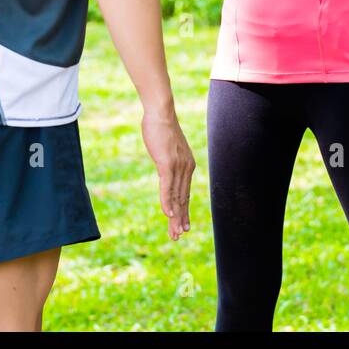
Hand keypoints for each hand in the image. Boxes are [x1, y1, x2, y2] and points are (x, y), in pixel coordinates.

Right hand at [140, 106, 195, 240]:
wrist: (160, 112)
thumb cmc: (161, 128)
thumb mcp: (167, 149)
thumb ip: (168, 162)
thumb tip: (165, 170)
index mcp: (187, 166)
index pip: (185, 193)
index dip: (183, 211)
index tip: (183, 225)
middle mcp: (185, 168)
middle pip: (182, 199)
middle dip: (180, 219)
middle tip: (179, 236)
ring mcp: (177, 167)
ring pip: (176, 197)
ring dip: (174, 217)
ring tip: (175, 233)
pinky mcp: (167, 164)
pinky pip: (167, 187)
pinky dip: (167, 202)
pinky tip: (168, 214)